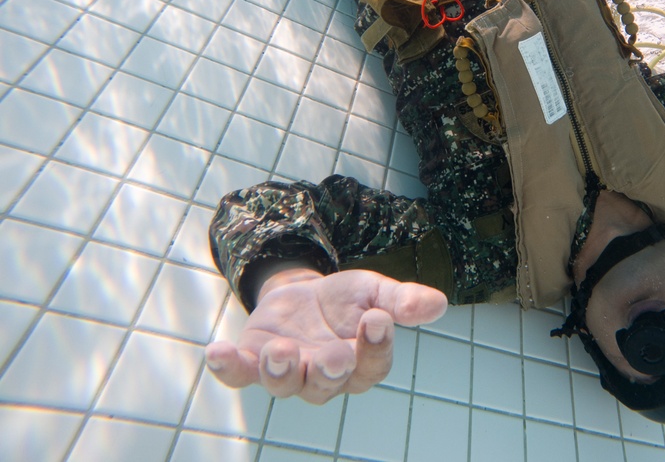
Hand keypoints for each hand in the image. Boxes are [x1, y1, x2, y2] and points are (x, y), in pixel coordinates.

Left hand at [205, 269, 448, 403]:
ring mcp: (287, 372)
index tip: (378, 317)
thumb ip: (401, 300)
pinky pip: (239, 374)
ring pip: (284, 385)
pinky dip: (227, 367)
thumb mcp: (373, 290)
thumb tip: (437, 303)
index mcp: (360, 362)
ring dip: (279, 371)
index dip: (377, 346)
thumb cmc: (344, 301)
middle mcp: (324, 377)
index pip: (373, 364)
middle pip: (328, 385)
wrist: (302, 294)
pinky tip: (216, 352)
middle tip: (334, 355)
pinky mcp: (252, 362)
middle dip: (330, 370)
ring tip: (279, 350)